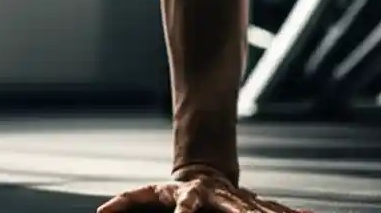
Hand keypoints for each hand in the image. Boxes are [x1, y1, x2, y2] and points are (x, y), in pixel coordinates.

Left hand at [97, 166, 311, 212]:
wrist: (203, 171)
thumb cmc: (172, 192)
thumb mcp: (150, 196)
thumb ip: (129, 203)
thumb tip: (102, 212)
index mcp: (191, 197)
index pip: (186, 208)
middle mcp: (219, 198)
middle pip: (235, 211)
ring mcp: (240, 201)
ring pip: (262, 212)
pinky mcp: (256, 206)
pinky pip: (278, 212)